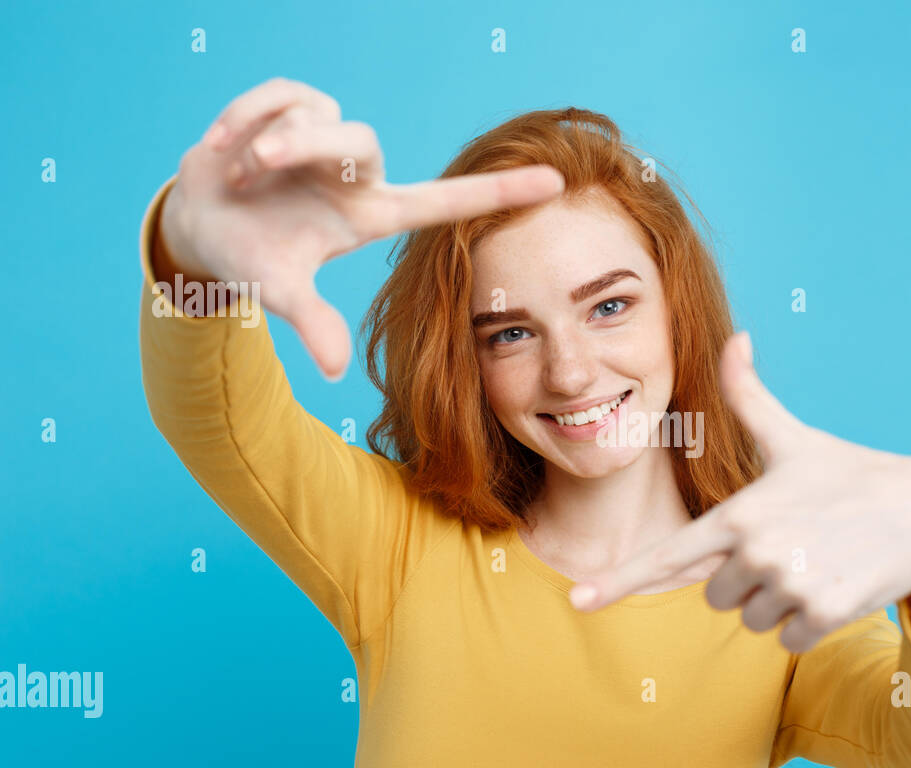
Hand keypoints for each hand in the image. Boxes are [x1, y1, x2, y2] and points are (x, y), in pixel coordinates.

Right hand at [158, 76, 564, 379]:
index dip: (499, 193)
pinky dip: (246, 116)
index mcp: (367, 215)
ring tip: (239, 171)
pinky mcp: (293, 108)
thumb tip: (336, 370)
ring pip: (319, 116)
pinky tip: (224, 145)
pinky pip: (281, 95)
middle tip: (257, 167)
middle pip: (363, 140)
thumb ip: (312, 322)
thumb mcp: (278, 290)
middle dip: (303, 145)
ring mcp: (327, 139)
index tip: (556, 182)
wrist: (197, 225)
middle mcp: (357, 175)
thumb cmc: (250, 258)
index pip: (445, 202)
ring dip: (266, 139)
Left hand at [569, 332, 910, 652]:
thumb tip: (736, 336)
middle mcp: (757, 550)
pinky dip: (808, 623)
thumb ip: (749, 398)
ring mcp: (792, 583)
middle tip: (790, 546)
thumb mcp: (793, 439)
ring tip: (816, 561)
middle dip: (745, 579)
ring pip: (753, 620)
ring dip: (778, 602)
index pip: (666, 556)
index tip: (578, 600)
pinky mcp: (826, 612)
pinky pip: (789, 641)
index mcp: (738, 512)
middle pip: (715, 596)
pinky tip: (835, 585)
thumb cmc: (849, 473)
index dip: (617, 582)